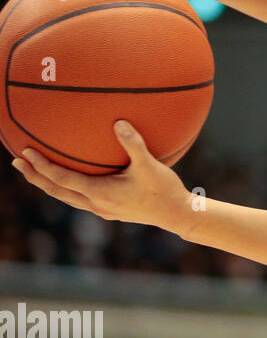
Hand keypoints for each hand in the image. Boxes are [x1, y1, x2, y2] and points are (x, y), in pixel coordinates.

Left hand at [12, 121, 191, 233]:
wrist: (177, 215)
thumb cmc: (164, 190)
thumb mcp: (150, 165)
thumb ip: (134, 143)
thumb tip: (119, 122)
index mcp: (99, 193)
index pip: (61, 180)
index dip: (41, 167)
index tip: (25, 153)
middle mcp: (95, 204)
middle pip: (56, 191)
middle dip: (35, 177)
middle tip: (17, 161)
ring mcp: (101, 210)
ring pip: (67, 198)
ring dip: (48, 184)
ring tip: (37, 171)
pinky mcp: (110, 211)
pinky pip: (80, 198)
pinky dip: (67, 188)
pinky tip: (72, 180)